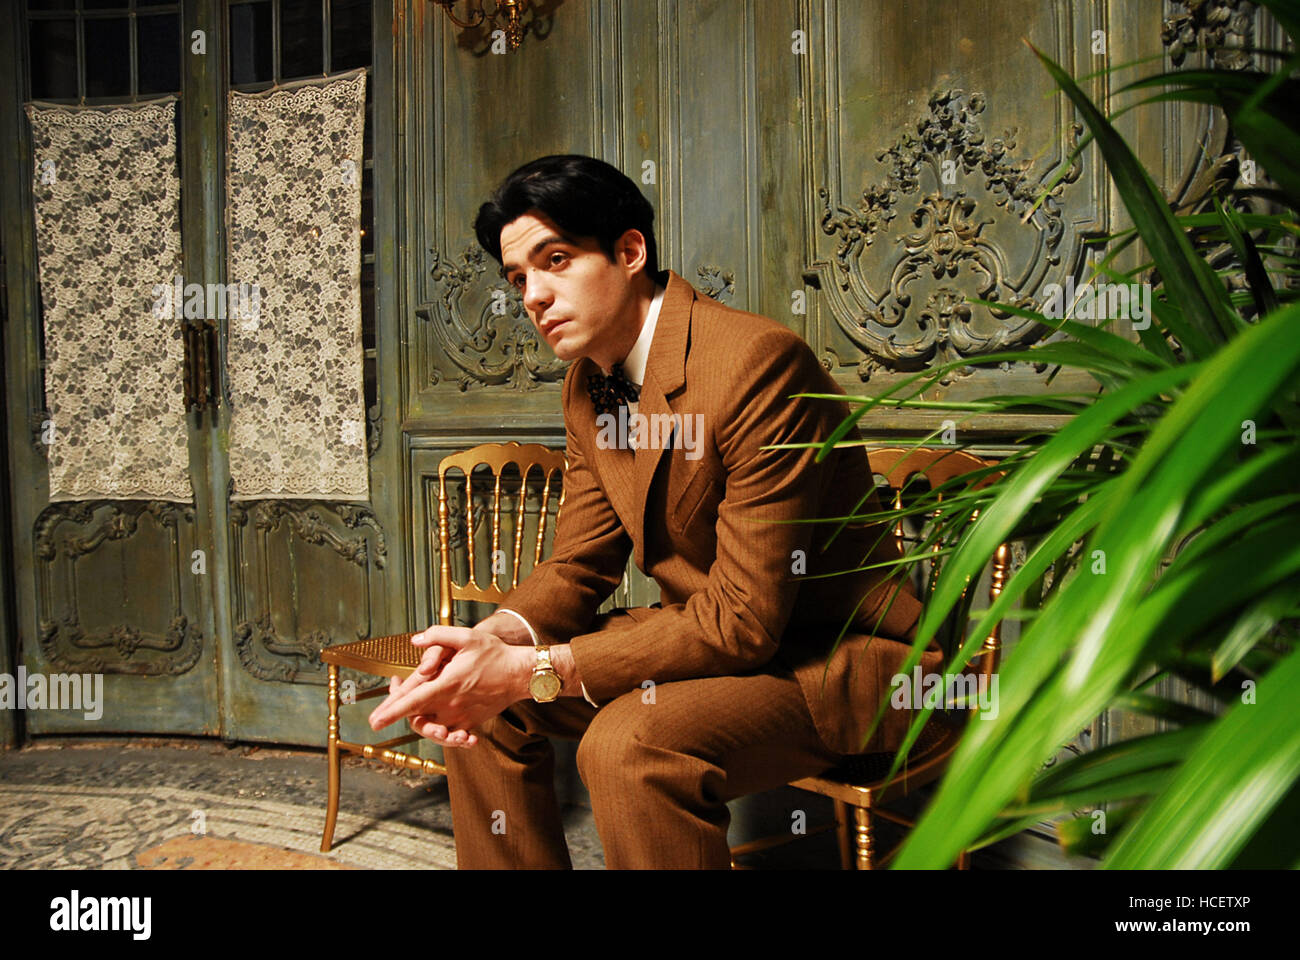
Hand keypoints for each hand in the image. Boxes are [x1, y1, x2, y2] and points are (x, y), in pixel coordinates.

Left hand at [367, 625, 532, 747]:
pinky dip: (440, 731)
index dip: (390, 712)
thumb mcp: (467, 637)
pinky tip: (439, 726)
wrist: (520, 675)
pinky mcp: (470, 723)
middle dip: (399, 714)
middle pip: (416, 718)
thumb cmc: (495, 655)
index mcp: (446, 685)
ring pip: (430, 729)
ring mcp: (461, 717)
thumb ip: (438, 635)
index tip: (374, 722)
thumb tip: (415, 640)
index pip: (411, 702)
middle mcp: (451, 706)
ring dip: (419, 722)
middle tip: (391, 702)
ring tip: (413, 711)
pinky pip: (449, 734)